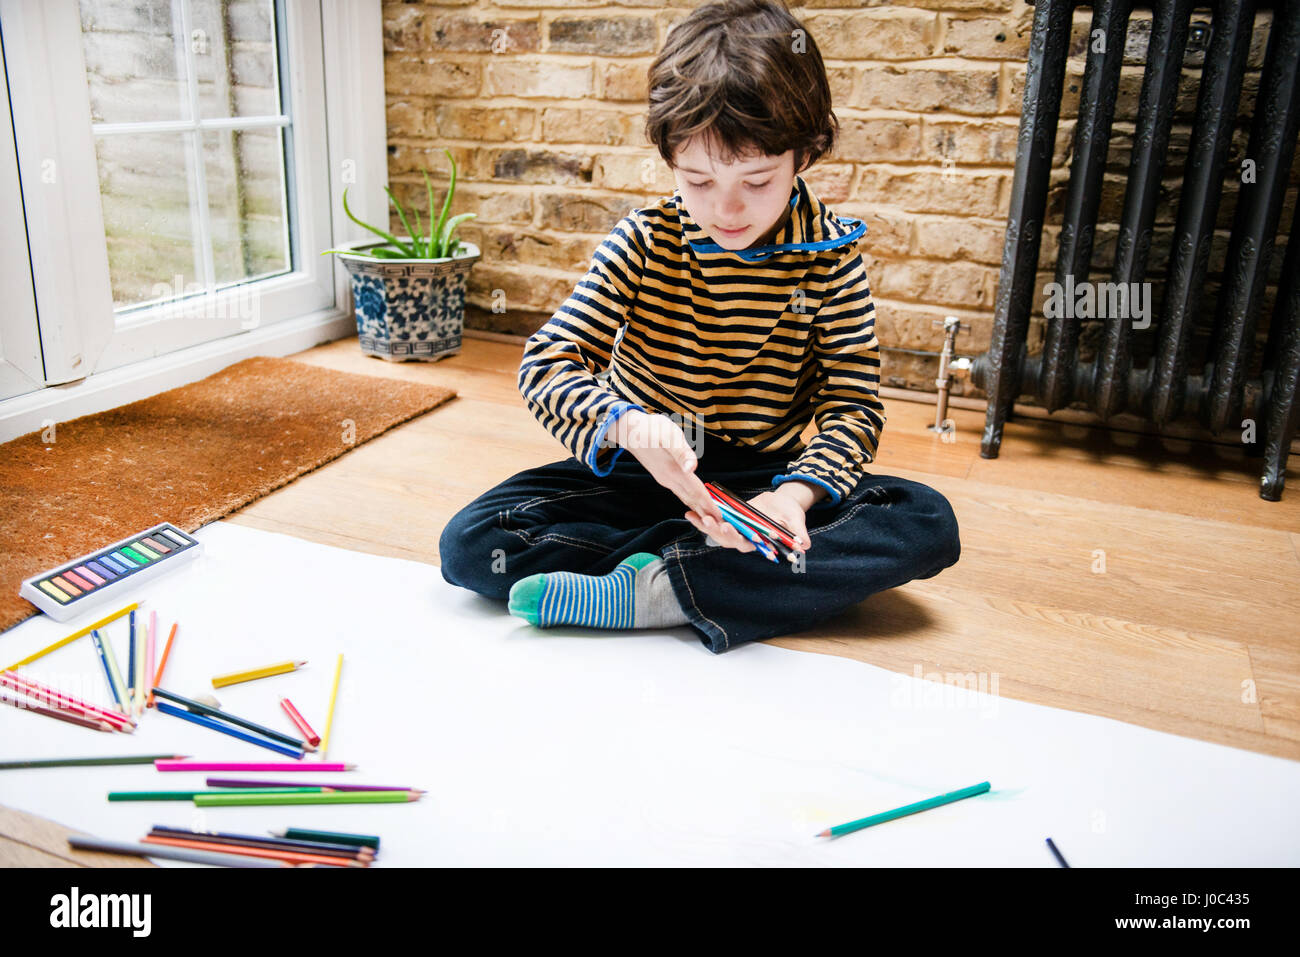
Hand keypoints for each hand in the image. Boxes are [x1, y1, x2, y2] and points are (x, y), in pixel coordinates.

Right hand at [613, 411, 749, 548]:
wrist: (627, 430)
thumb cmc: (649, 428)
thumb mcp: (667, 435)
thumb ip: (680, 452)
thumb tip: (691, 468)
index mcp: (674, 471)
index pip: (697, 492)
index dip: (710, 506)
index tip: (722, 519)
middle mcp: (669, 479)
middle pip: (692, 500)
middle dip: (707, 514)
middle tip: (722, 527)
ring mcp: (665, 479)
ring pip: (686, 498)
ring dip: (699, 510)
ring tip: (712, 520)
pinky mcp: (663, 476)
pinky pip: (681, 493)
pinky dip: (691, 501)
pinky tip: (696, 504)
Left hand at [684, 486, 814, 554]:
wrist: (783, 504)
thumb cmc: (791, 515)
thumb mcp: (796, 522)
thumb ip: (798, 534)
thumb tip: (805, 546)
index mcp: (758, 542)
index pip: (744, 544)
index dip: (734, 538)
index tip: (727, 528)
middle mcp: (744, 538)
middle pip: (725, 539)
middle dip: (715, 530)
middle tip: (707, 519)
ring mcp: (735, 529)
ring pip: (716, 530)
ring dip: (704, 524)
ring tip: (692, 515)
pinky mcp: (730, 519)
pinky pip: (714, 518)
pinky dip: (702, 515)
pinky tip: (690, 510)